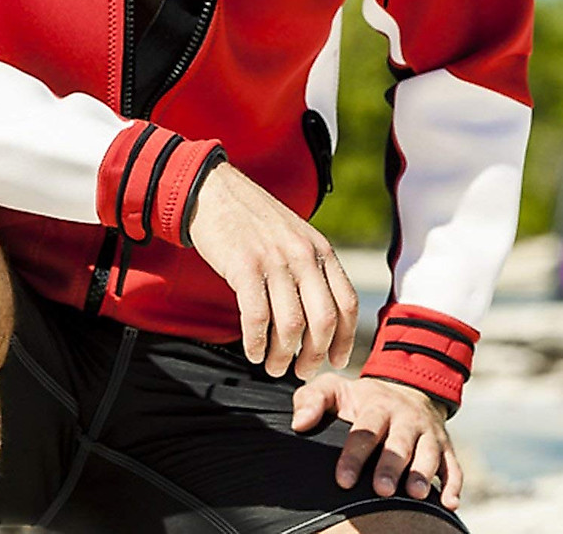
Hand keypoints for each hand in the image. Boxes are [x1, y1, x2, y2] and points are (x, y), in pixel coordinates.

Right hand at [187, 162, 358, 378]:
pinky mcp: (244, 267)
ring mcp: (274, 260)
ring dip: (283, 356)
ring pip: (291, 326)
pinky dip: (256, 343)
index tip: (336, 361)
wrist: (215, 190)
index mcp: (320, 249)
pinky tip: (252, 351)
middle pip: (324, 322)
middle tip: (302, 372)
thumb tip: (322, 317)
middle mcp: (303, 255)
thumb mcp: (295, 235)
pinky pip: (256, 318)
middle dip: (314, 356)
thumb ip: (311, 267)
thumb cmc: (252, 218)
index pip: (348, 303)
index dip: (346, 339)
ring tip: (274, 366)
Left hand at [291, 375, 461, 509]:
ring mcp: (428, 433)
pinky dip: (454, 485)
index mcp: (376, 404)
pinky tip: (449, 503)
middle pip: (398, 443)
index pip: (364, 430)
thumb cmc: (360, 400)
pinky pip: (454, 466)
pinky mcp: (446, 448)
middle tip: (381, 490)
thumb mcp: (334, 389)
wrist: (406, 392)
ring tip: (414, 494)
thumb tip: (298, 423)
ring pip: (428, 453)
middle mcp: (405, 418)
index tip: (343, 480)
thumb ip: (312, 399)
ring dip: (423, 473)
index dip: (354, 455)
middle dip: (391, 466)